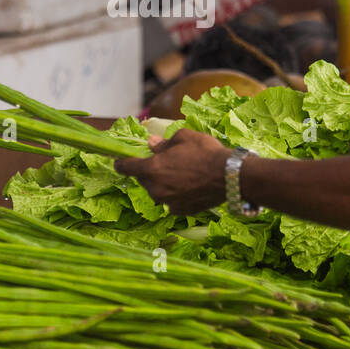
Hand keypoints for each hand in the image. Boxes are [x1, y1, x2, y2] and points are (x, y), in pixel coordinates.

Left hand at [115, 129, 230, 215]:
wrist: (229, 176)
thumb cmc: (206, 152)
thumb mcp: (183, 137)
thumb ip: (163, 142)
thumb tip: (151, 144)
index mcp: (151, 168)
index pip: (125, 167)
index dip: (121, 163)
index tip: (120, 161)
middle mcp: (155, 188)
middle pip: (143, 179)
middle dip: (149, 171)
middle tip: (165, 162)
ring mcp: (167, 202)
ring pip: (157, 191)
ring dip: (162, 183)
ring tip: (181, 174)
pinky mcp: (179, 211)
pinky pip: (170, 201)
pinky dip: (175, 194)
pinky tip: (189, 186)